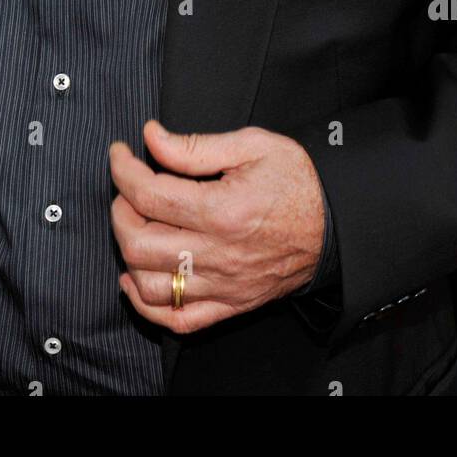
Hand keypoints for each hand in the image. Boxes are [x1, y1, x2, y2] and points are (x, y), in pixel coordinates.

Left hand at [109, 120, 326, 332]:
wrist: (337, 224)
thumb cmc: (298, 181)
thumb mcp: (253, 145)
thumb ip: (196, 146)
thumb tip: (151, 138)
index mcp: (222, 209)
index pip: (148, 194)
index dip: (123, 169)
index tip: (120, 154)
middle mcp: (219, 253)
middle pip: (138, 241)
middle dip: (119, 209)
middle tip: (127, 188)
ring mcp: (223, 285)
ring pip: (149, 283)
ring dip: (127, 252)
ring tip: (134, 224)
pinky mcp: (229, 304)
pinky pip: (176, 318)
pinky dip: (145, 303)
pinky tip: (135, 278)